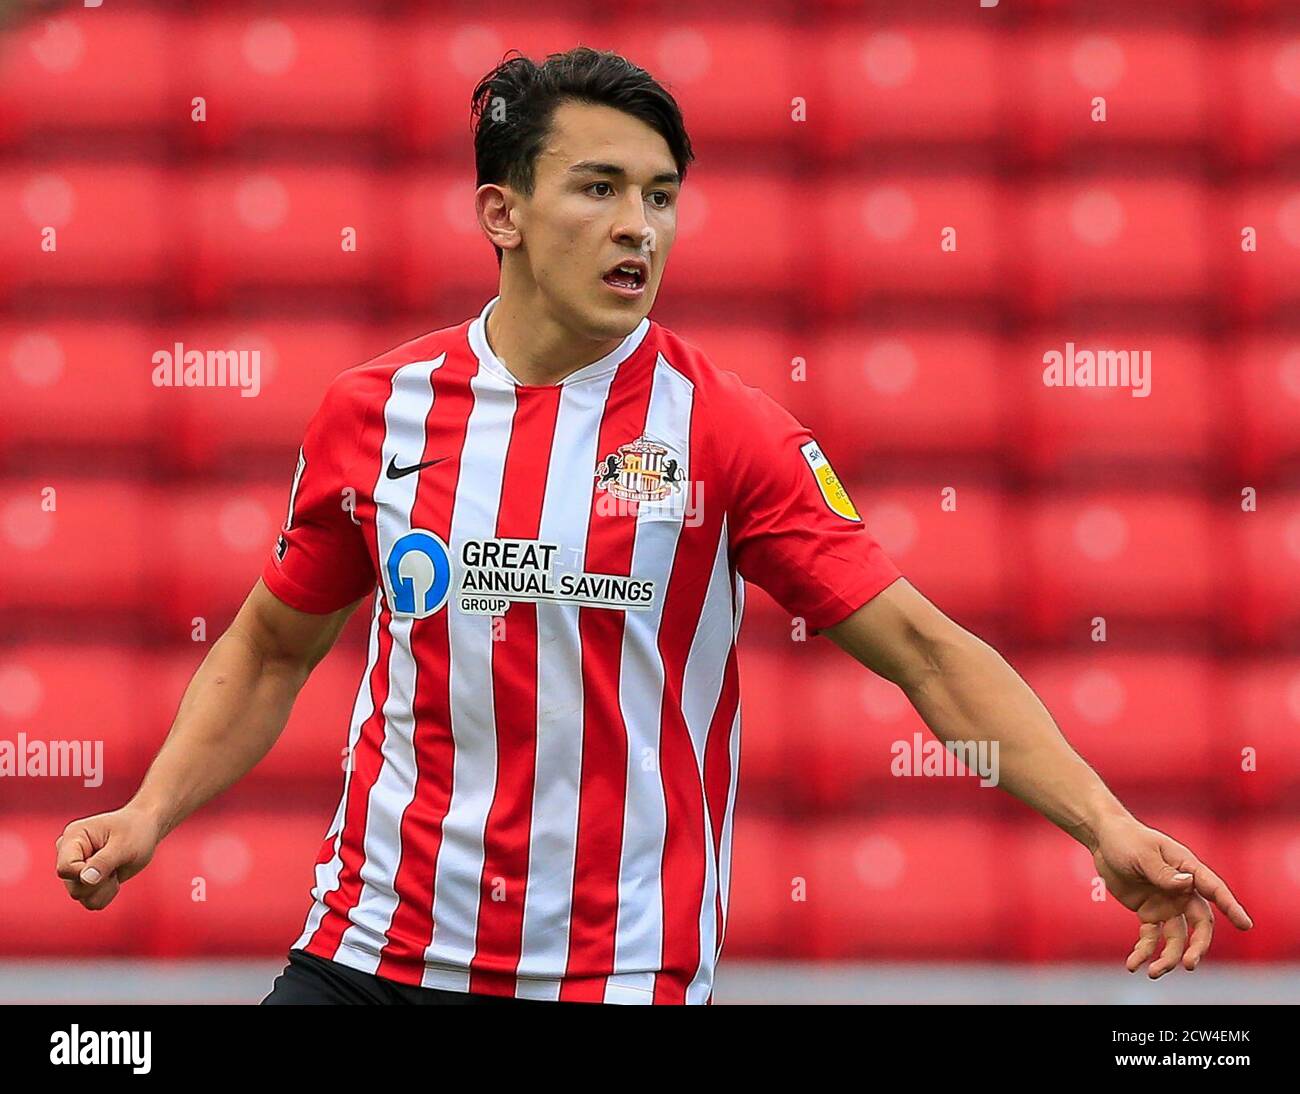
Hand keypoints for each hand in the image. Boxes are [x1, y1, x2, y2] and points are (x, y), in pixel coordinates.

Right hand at [55, 806, 161, 910]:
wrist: (145, 829)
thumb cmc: (136, 831)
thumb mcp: (125, 845)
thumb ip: (104, 861)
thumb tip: (85, 879)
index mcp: (73, 837)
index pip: (65, 868)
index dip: (85, 875)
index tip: (109, 863)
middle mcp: (67, 853)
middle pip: (74, 888)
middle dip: (100, 882)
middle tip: (117, 862)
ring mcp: (74, 869)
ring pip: (81, 897)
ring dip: (104, 888)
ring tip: (115, 867)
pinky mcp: (83, 881)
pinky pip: (90, 902)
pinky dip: (106, 893)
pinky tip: (113, 875)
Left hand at [1092, 817, 1252, 977]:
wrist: (1103, 840)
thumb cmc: (1126, 840)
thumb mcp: (1142, 854)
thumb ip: (1162, 872)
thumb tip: (1187, 884)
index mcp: (1187, 869)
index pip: (1214, 890)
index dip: (1230, 906)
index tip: (1245, 924)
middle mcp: (1182, 891)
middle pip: (1199, 923)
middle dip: (1197, 945)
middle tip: (1189, 963)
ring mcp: (1166, 904)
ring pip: (1176, 937)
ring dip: (1169, 957)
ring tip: (1154, 972)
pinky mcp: (1148, 913)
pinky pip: (1150, 937)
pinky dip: (1143, 952)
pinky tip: (1134, 965)